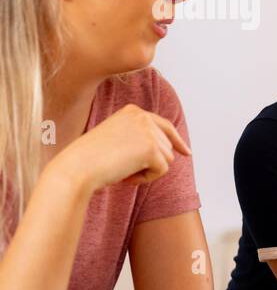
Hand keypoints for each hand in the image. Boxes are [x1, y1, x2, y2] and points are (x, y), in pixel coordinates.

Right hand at [49, 103, 190, 193]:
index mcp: (132, 111)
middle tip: (123, 168)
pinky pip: (162, 170)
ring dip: (147, 171)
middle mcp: (143, 117)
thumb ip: (139, 138)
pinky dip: (146, 178)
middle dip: (150, 162)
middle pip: (167, 146)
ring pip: (167, 159)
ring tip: (122, 170)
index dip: (177, 141)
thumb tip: (168, 151)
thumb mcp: (116, 139)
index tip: (186, 153)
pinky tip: (126, 176)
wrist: (77, 168)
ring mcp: (148, 131)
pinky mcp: (152, 148)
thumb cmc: (90, 158)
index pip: (164, 126)